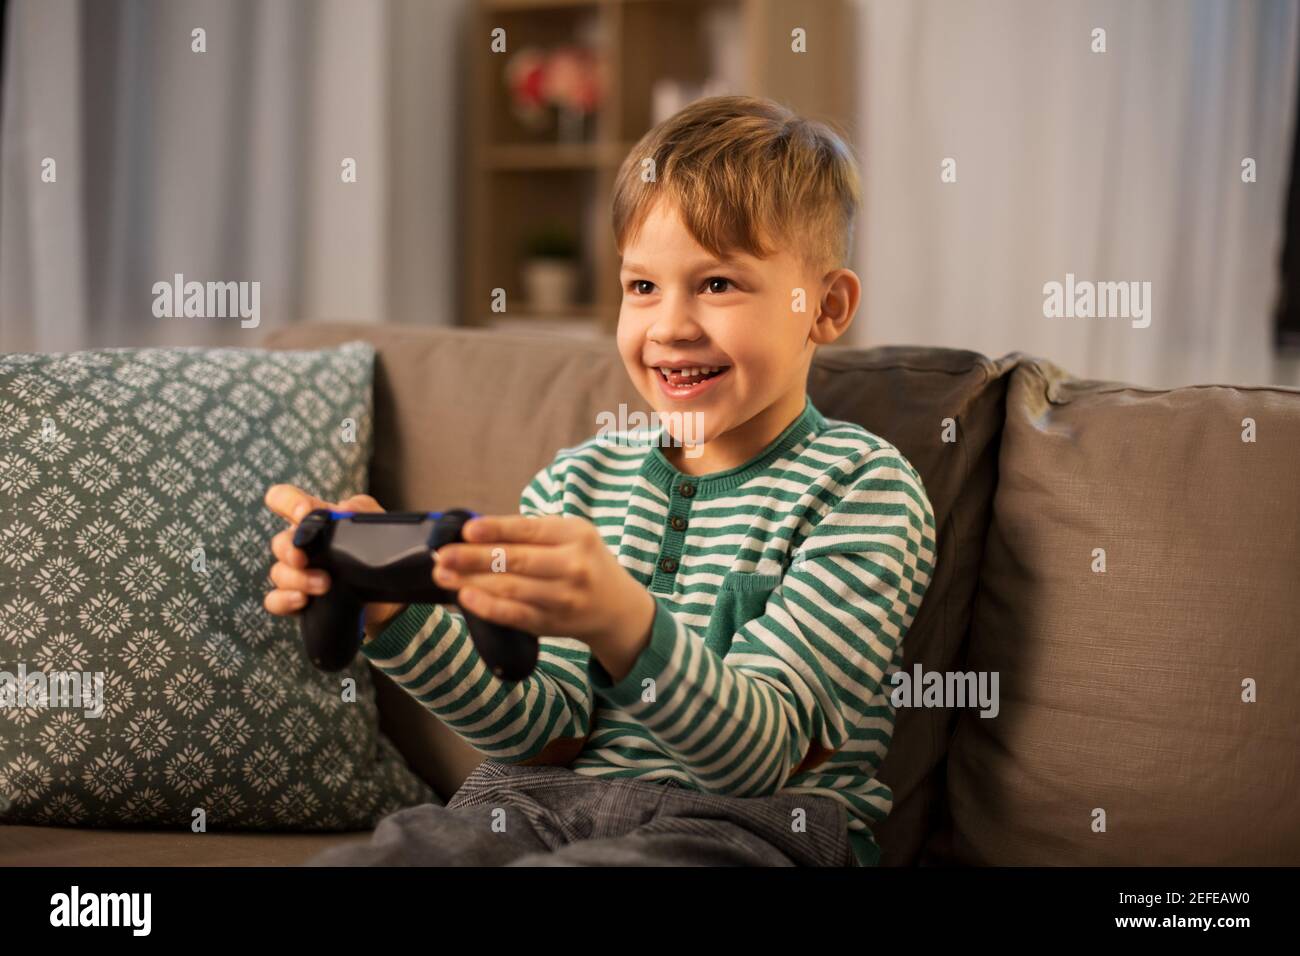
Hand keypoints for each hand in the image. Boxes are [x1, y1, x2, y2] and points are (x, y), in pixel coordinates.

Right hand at [262, 484, 402, 638]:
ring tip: (324, 584)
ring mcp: (300, 575)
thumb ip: (362, 508)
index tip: (302, 514)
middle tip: (304, 558)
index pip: (285, 500)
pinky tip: (303, 599)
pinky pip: (276, 601)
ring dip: (297, 579)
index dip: (286, 502)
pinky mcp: (301, 601)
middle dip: (288, 549)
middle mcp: (302, 547)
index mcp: (315, 522)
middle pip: (279, 542)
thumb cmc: (378, 551)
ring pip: (278, 573)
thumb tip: (343, 508)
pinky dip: (284, 600)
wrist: (391, 592)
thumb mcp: (378, 522)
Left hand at [433, 514, 656, 675]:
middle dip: (473, 558)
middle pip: (516, 561)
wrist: (616, 607)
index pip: (530, 530)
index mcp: (576, 535)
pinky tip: (465, 598)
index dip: (496, 530)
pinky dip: (487, 607)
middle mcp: (572, 566)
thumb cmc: (585, 561)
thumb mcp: (571, 535)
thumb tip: (474, 532)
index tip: (467, 530)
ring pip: (510, 589)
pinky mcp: (552, 623)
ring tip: (444, 575)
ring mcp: (562, 598)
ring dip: (471, 582)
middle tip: (443, 555)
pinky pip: (514, 615)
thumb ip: (530, 532)